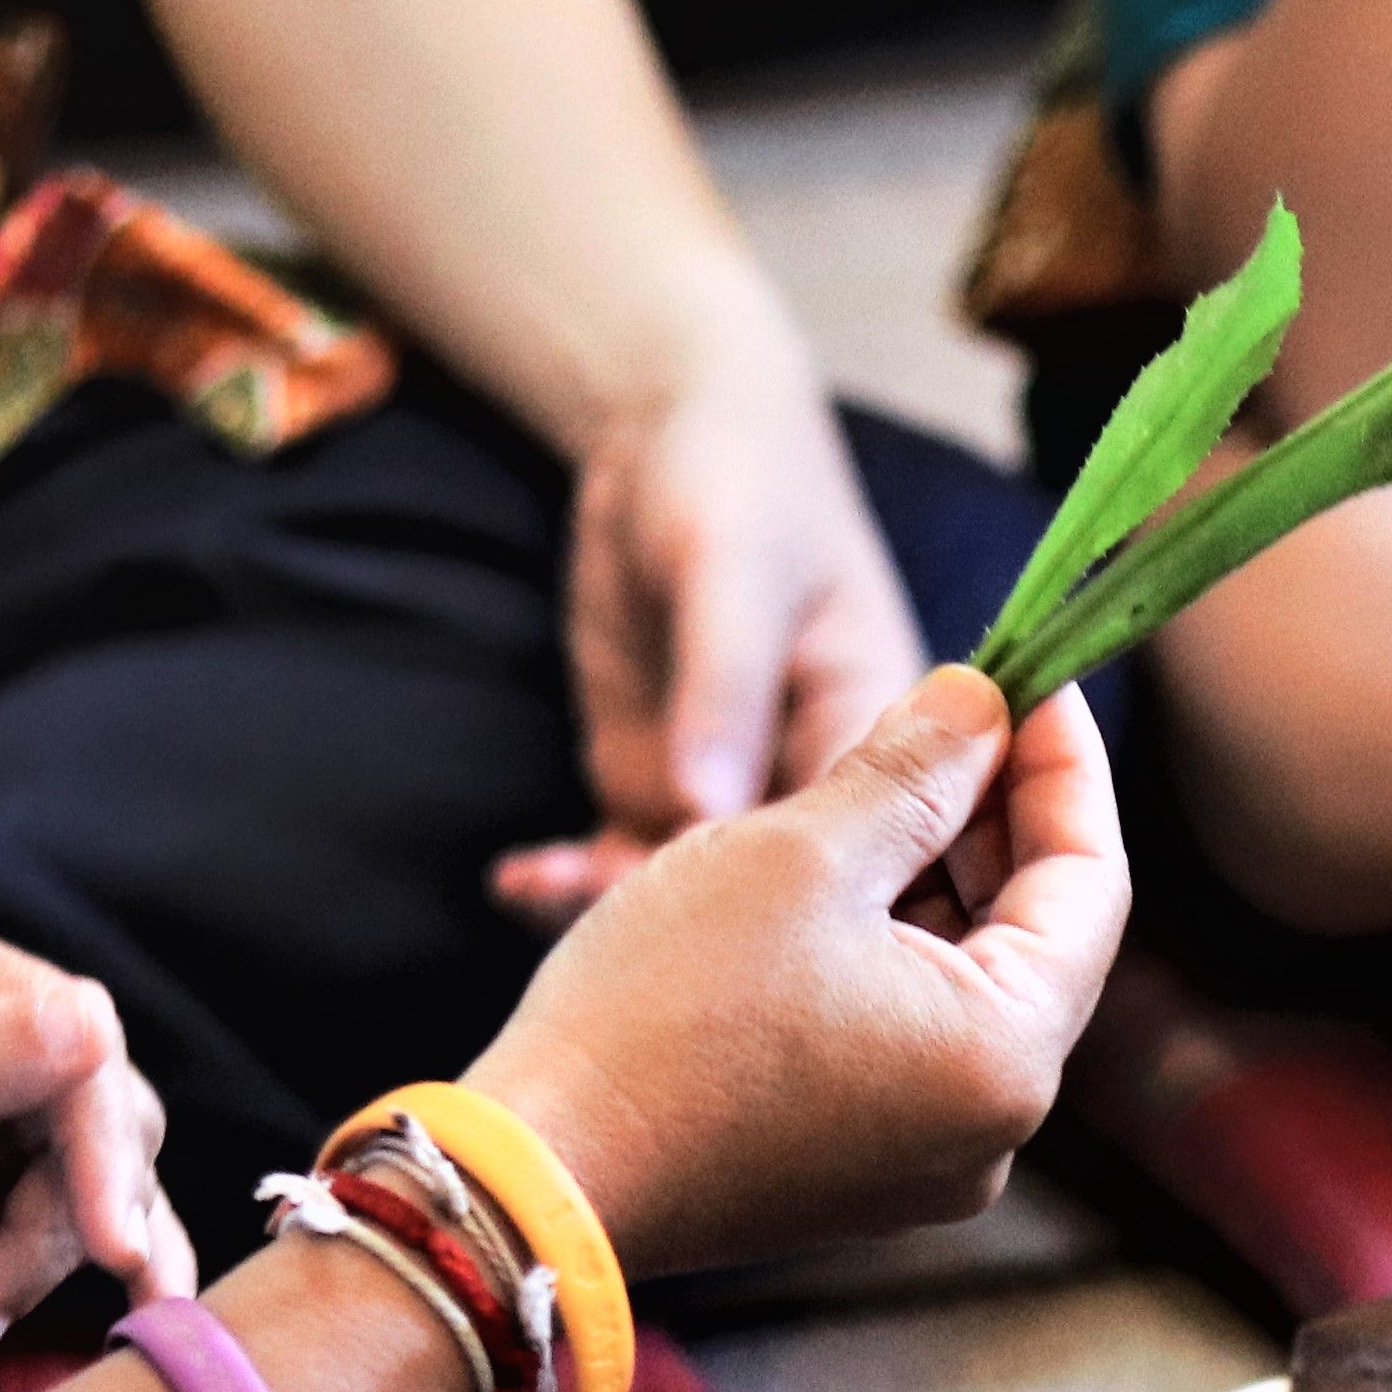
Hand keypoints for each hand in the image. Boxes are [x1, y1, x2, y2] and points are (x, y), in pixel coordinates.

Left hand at [0, 903, 190, 1355]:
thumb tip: (92, 1027)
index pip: (79, 1053)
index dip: (106, 1154)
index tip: (116, 1251)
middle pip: (102, 1129)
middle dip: (57, 1230)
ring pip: (91, 1192)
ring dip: (35, 1273)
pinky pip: (60, 1228)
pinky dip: (41, 1282)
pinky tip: (23, 1331)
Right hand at [469, 668, 1128, 1275]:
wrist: (538, 1175)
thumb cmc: (660, 1011)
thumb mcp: (800, 853)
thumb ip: (915, 768)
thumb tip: (986, 700)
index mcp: (1007, 1057)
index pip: (1093, 885)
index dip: (1065, 768)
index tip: (1036, 679)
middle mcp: (997, 1130)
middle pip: (1040, 937)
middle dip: (1000, 817)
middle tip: (957, 713)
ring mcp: (935, 1160)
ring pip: (972, 981)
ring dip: (942, 874)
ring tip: (887, 774)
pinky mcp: (869, 1168)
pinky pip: (915, 1032)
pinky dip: (897, 945)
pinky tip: (844, 868)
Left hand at [493, 315, 925, 925]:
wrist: (668, 439)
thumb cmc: (739, 481)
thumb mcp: (731, 570)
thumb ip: (723, 687)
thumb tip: (704, 810)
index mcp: (875, 736)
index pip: (876, 852)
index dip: (822, 917)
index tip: (743, 951)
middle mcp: (816, 783)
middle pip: (789, 903)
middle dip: (710, 939)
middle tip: (617, 942)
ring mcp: (733, 792)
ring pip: (698, 894)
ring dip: (625, 908)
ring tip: (545, 894)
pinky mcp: (662, 788)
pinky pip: (625, 858)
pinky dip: (574, 878)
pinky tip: (516, 880)